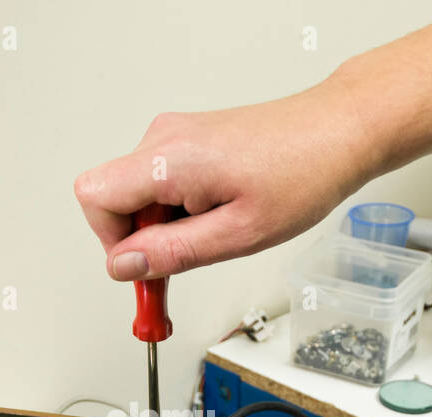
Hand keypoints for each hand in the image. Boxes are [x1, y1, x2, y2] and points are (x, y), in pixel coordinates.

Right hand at [73, 77, 373, 280]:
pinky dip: (176, 209)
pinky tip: (217, 214)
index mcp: (169, 159)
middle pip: (112, 199)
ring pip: (136, 194)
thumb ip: (172, 253)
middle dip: (141, 240)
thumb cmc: (302, 174)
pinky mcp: (186, 139)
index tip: (147, 268)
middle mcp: (163, 138)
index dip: (114, 243)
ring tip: (215, 232)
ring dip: (163, 226)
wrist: (337, 132)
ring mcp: (173, 135)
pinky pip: (157, 182)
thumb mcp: (237, 235)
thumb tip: (123, 267)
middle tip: (182, 265)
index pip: (95, 199)